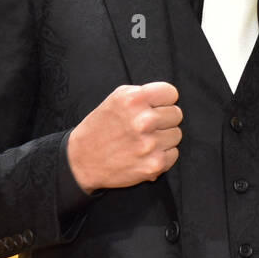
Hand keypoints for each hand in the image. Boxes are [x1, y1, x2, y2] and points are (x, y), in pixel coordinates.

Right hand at [66, 82, 181, 192]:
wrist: (82, 160)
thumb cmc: (102, 127)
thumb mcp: (117, 98)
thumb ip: (144, 94)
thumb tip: (171, 98)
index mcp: (134, 99)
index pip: (171, 93)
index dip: (162, 101)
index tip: (153, 107)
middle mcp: (144, 120)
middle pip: (176, 114)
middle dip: (163, 119)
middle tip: (145, 126)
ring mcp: (150, 144)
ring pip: (176, 134)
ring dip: (163, 138)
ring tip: (143, 140)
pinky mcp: (155, 164)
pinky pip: (174, 154)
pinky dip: (162, 155)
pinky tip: (144, 154)